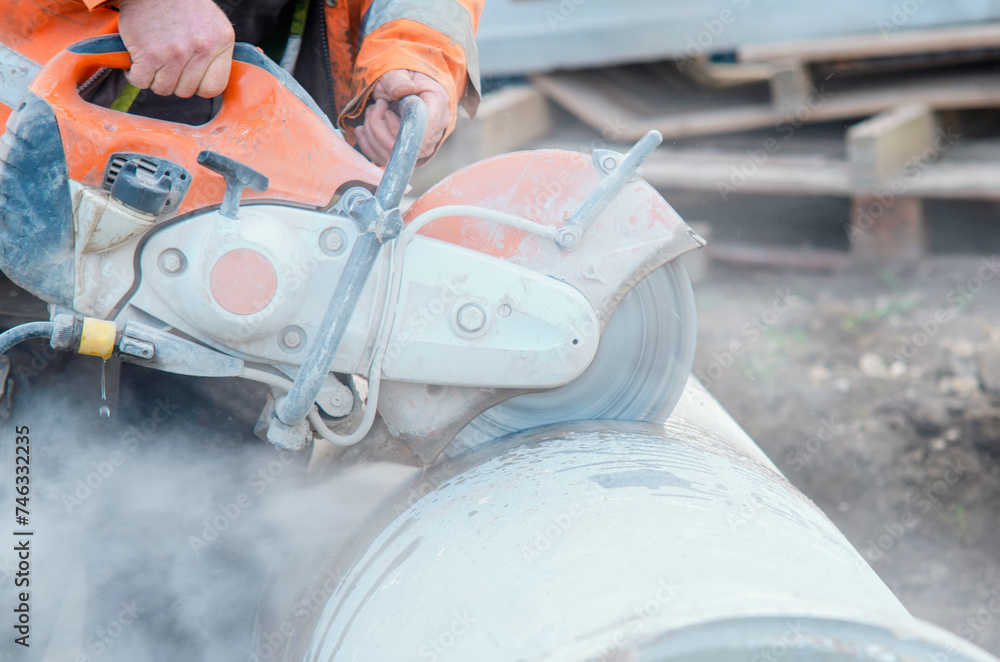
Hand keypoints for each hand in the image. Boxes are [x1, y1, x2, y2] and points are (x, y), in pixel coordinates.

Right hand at [117, 0, 234, 97]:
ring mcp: (176, 54)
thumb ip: (215, 52)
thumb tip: (209, 83)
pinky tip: (137, 64)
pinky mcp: (150, 55)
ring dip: (155, 79)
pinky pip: (142, 81)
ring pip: (164, 88)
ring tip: (153, 63)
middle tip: (167, 65)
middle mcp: (201, 49)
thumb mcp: (211, 24)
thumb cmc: (180, 4)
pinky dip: (135, 76)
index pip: (214, 87)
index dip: (199, 87)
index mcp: (221, 42)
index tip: (190, 79)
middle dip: (175, 82)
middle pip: (186, 91)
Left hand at [355, 70, 450, 166]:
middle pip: (401, 146)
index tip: (384, 105)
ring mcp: (422, 147)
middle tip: (375, 105)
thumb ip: (399, 80)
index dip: (394, 125)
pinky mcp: (409, 154)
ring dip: (371, 133)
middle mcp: (434, 132)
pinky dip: (367, 144)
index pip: (420, 131)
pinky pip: (383, 159)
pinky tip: (363, 129)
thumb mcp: (402, 71)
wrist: (413, 88)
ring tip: (371, 112)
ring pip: (389, 154)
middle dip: (377, 126)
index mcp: (437, 106)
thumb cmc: (408, 78)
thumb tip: (401, 91)